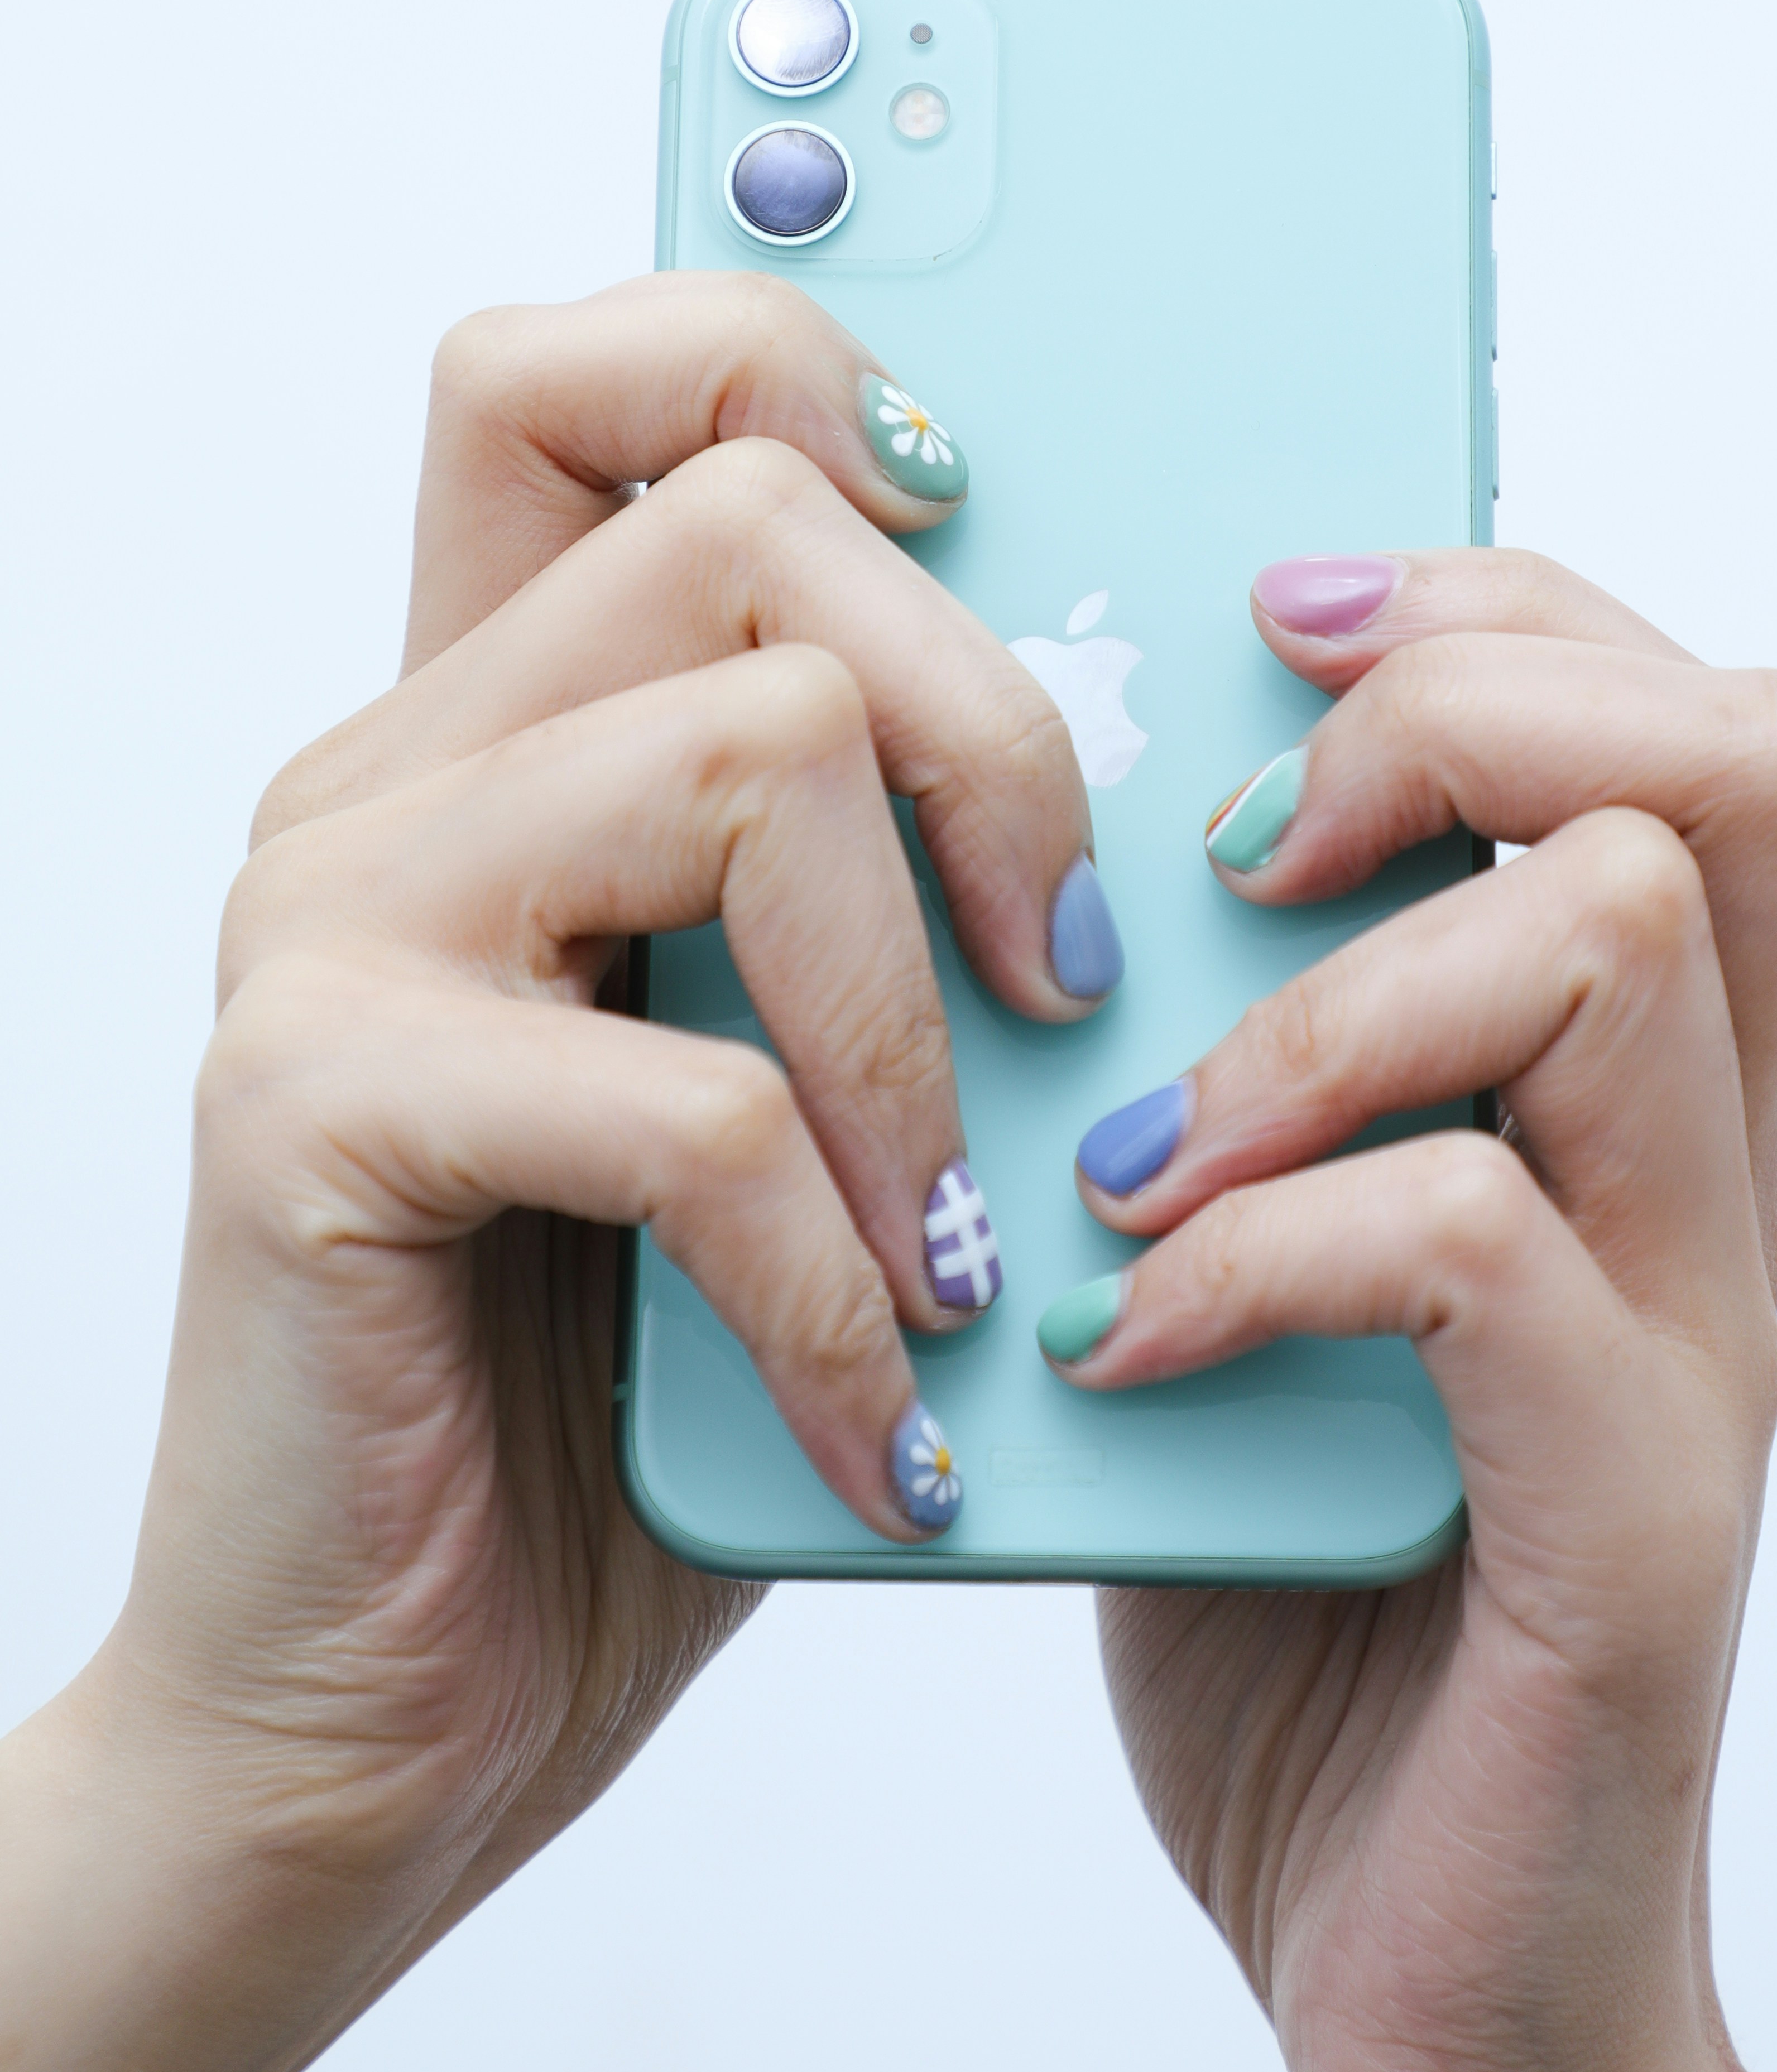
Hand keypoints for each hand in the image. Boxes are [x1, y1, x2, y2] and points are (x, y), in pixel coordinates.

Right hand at [0, 276, 1111, 2071]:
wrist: (381, 1707)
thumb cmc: (627, 1392)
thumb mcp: (791, 1089)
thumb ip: (884, 894)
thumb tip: (1170, 730)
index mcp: (497, 728)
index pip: (584, 372)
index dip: (790, 364)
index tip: (968, 511)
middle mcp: (389, 776)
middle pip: (736, 517)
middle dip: (983, 727)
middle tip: (1065, 978)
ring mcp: (329, 924)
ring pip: (742, 753)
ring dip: (922, 1027)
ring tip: (968, 1244)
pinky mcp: (311, 1109)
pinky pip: (686, 1098)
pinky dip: (839, 1274)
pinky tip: (888, 1421)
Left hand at [1049, 550, 1776, 2071]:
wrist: (1428, 1967)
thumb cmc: (1303, 1581)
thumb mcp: (1246, 1249)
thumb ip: (1215, 1052)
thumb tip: (1055, 818)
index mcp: (1627, 1091)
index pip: (1677, 713)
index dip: (1492, 609)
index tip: (1274, 631)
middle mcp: (1710, 1177)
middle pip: (1730, 764)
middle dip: (1462, 712)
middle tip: (1247, 847)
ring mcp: (1697, 1337)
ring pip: (1613, 944)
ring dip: (1328, 997)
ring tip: (1149, 1139)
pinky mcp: (1634, 1514)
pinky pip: (1472, 1241)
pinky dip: (1260, 1247)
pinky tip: (1130, 1335)